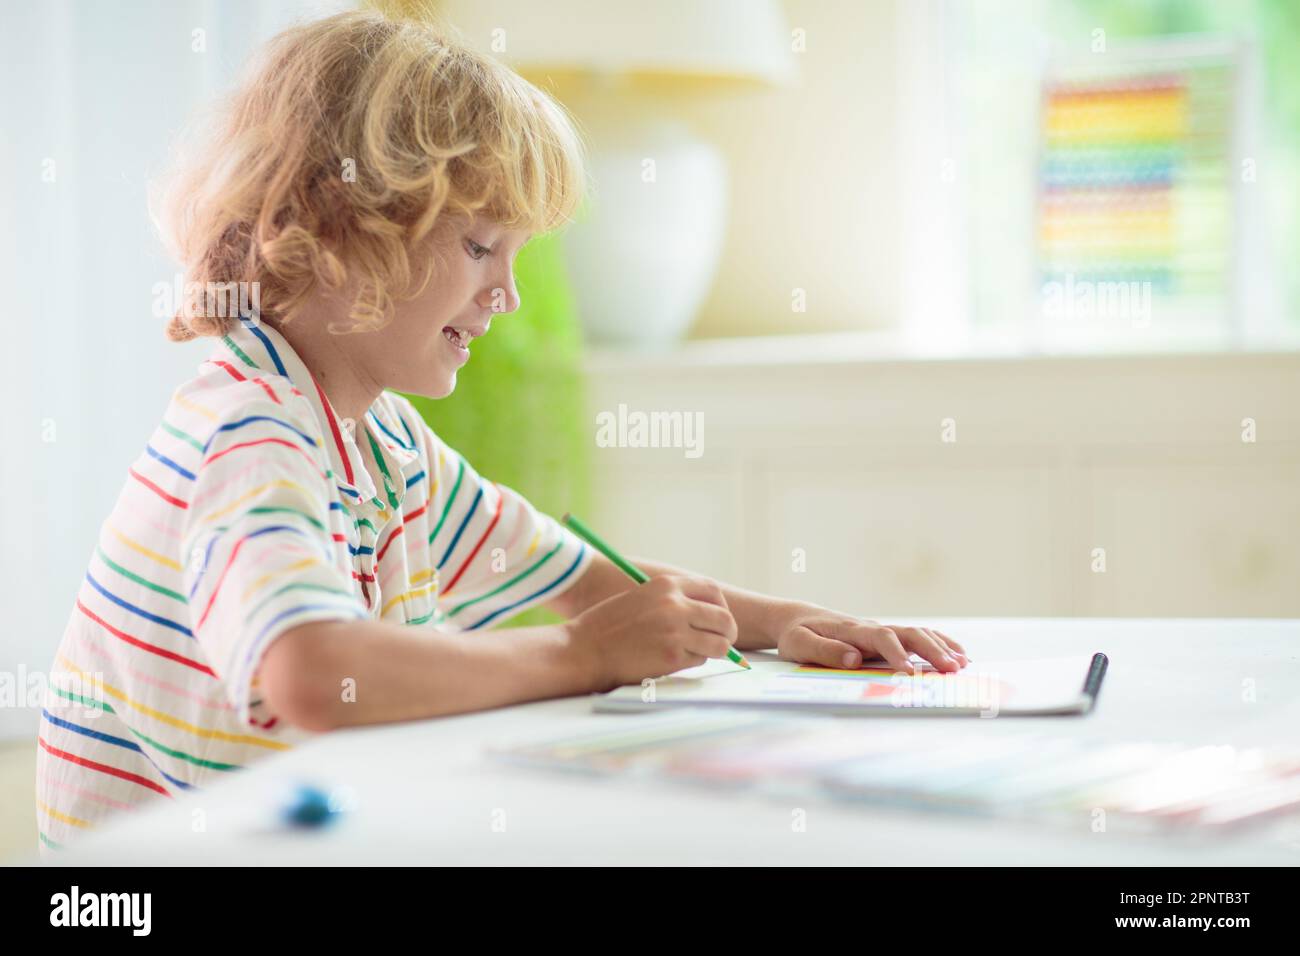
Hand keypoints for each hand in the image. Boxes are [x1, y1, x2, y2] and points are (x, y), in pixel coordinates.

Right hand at [564, 574, 738, 690]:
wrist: (585, 648)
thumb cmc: (610, 625)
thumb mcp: (642, 598)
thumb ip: (671, 600)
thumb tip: (706, 613)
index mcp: (666, 585)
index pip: (713, 591)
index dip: (720, 606)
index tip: (718, 617)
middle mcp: (675, 604)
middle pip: (723, 618)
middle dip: (727, 633)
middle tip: (722, 642)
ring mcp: (675, 631)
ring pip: (718, 643)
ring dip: (714, 650)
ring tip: (699, 652)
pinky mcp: (672, 657)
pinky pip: (699, 660)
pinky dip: (692, 662)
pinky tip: (672, 660)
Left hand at [774, 605, 967, 672]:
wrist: (799, 619)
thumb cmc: (797, 634)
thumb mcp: (800, 644)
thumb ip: (824, 651)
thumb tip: (854, 658)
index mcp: (852, 630)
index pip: (881, 638)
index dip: (897, 654)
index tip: (909, 672)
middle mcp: (871, 627)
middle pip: (908, 633)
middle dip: (932, 651)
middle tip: (952, 670)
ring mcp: (881, 630)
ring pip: (918, 633)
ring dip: (941, 648)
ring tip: (963, 665)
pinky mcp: (886, 637)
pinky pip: (917, 636)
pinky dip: (940, 643)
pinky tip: (958, 655)